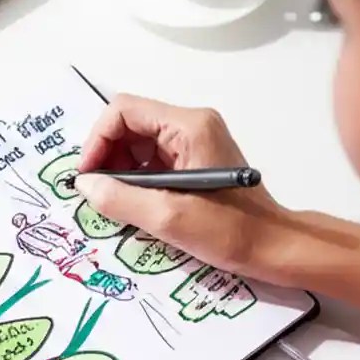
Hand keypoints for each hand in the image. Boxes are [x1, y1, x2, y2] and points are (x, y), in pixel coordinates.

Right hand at [75, 94, 291, 282]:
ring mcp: (194, 142)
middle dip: (106, 156)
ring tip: (113, 202)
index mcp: (189, 127)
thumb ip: (120, 198)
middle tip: (97, 192)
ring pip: (137, 144)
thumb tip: (84, 184)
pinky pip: (151, 161)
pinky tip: (132, 205)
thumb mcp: (168, 217)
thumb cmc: (230, 231)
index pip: (124, 111)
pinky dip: (135, 180)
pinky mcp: (193, 162)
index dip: (97, 140)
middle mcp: (191, 126)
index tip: (87, 176)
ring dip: (118, 171)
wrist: (275, 248)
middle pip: (129, 125)